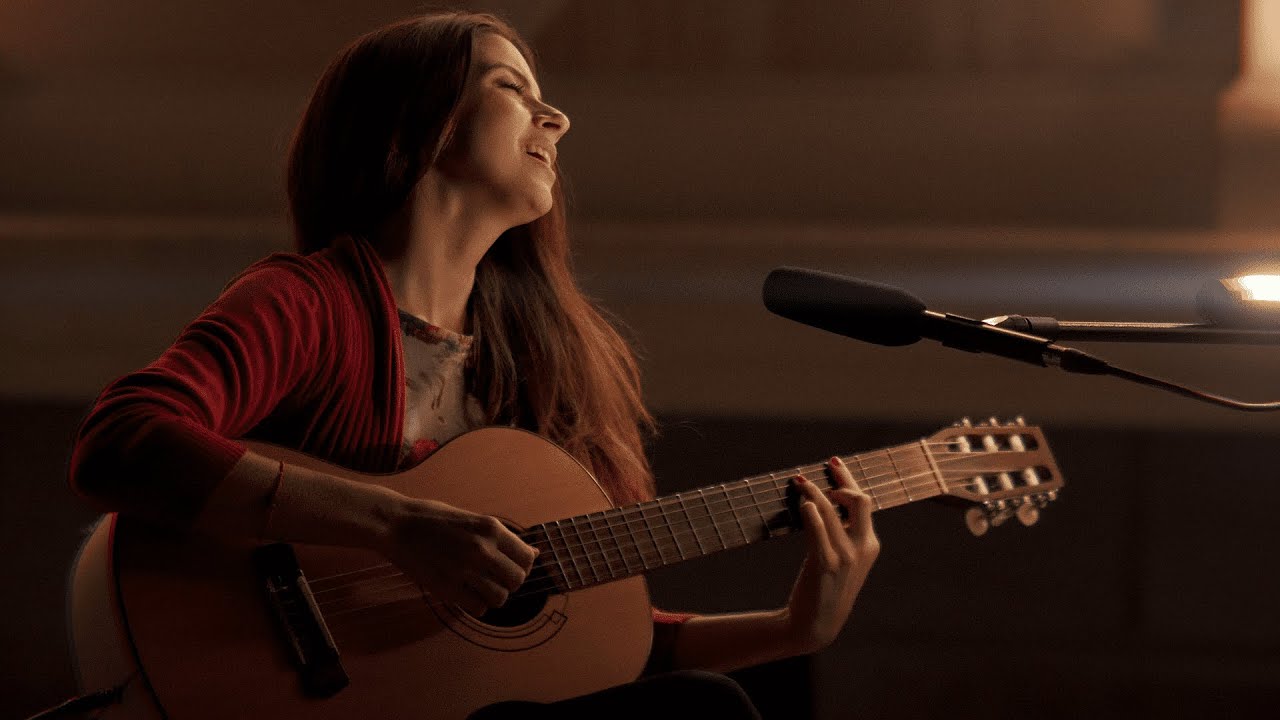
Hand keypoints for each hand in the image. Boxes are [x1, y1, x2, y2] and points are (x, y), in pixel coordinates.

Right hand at [378, 497, 539, 616]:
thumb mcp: (474, 519)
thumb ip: (503, 538)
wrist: (396, 524)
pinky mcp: (447, 587)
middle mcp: (482, 548)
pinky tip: (467, 595)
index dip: (522, 566)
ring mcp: (465, 569)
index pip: (527, 558)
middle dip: (509, 583)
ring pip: (500, 597)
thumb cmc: (434, 519)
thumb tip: (534, 553)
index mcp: (491, 528)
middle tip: (495, 579)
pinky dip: (477, 606)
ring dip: (494, 596)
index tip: (510, 567)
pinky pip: (479, 608)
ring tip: (480, 588)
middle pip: (517, 580)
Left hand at [783, 456, 879, 652]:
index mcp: (870, 544)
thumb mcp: (846, 560)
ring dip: (813, 491)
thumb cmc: (827, 586)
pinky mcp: (825, 563)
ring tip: (798, 483)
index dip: (848, 479)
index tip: (833, 464)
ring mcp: (845, 556)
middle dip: (838, 479)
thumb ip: (845, 534)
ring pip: (832, 510)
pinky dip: (811, 512)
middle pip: (858, 500)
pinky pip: (818, 528)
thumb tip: (828, 501)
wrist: (817, 622)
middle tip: (817, 469)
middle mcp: (862, 548)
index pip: (864, 502)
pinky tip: (802, 504)